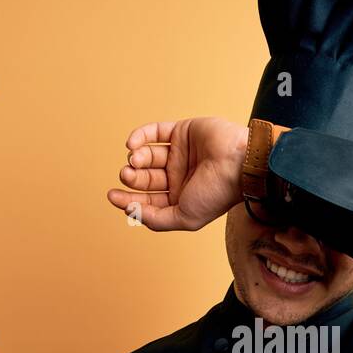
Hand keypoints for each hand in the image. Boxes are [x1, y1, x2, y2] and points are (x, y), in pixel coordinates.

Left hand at [106, 117, 248, 230]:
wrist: (239, 162)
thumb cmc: (217, 193)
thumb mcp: (185, 217)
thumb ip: (157, 220)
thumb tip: (130, 211)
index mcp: (180, 199)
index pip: (147, 200)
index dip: (128, 199)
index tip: (113, 195)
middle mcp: (179, 177)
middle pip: (145, 179)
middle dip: (132, 178)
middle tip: (127, 174)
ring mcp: (179, 154)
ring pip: (147, 156)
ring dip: (136, 158)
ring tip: (136, 161)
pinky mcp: (181, 132)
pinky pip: (154, 133)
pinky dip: (140, 136)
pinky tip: (132, 144)